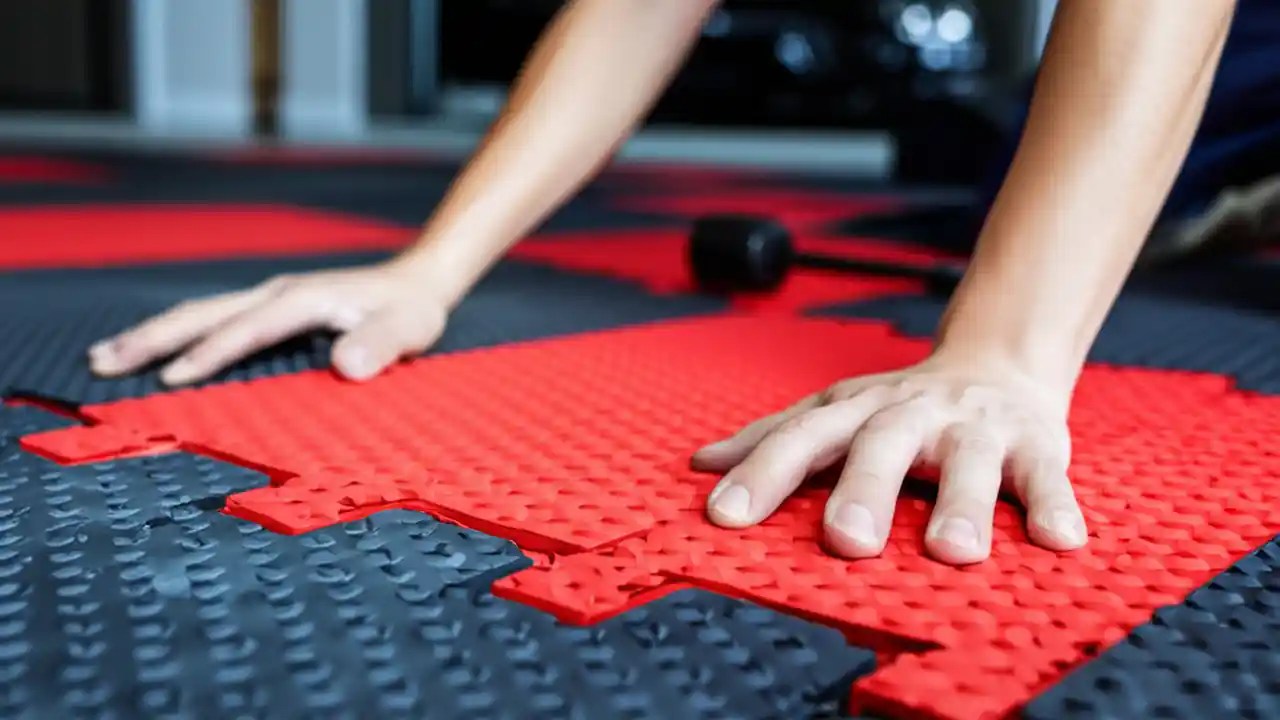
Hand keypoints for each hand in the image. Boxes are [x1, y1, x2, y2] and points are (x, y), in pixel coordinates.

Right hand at [88, 262, 450, 385]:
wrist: (417, 281)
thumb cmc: (413, 311)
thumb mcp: (409, 329)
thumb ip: (382, 345)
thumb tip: (347, 366)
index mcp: (304, 299)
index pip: (248, 328)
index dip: (211, 352)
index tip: (172, 377)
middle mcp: (279, 292)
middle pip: (205, 312)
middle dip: (154, 337)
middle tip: (103, 361)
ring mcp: (271, 296)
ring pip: (202, 312)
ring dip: (155, 333)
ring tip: (107, 354)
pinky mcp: (272, 306)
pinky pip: (215, 319)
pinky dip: (180, 334)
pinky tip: (157, 350)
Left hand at [691, 354, 1086, 564]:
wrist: (999, 364)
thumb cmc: (901, 408)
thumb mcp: (836, 413)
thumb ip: (776, 439)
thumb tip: (700, 464)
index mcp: (856, 410)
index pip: (802, 438)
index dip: (761, 474)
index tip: (722, 516)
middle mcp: (912, 414)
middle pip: (883, 445)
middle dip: (864, 490)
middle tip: (845, 541)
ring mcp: (975, 428)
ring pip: (968, 462)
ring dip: (961, 504)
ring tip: (951, 551)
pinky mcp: (1036, 444)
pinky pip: (1045, 476)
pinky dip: (1054, 506)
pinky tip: (1059, 541)